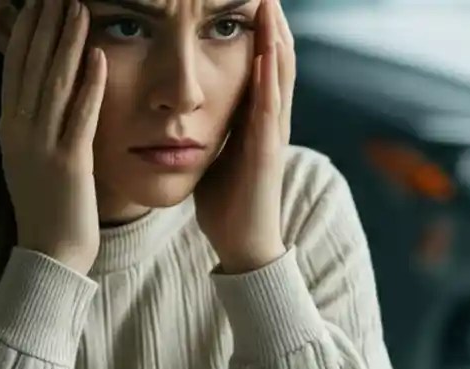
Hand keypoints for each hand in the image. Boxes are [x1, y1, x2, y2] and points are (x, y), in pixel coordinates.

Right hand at [0, 0, 107, 275]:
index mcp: (10, 128)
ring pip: (54, 83)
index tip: (38, 3)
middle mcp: (19, 131)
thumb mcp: (34, 160)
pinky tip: (99, 57)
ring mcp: (41, 146)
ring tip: (78, 8)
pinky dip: (89, 85)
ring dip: (68, 43)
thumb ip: (38, 126)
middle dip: (45, 25)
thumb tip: (44, 95)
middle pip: (31, 66)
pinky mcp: (69, 164)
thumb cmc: (51, 209)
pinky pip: (80, 116)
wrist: (51, 255)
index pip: (16, 68)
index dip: (27, 31)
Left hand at [195, 0, 296, 274]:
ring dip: (276, 36)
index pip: (262, 61)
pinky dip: (269, 75)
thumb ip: (211, 126)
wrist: (242, 243)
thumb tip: (188, 106)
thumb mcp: (215, 152)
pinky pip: (270, 105)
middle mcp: (271, 119)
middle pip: (278, 57)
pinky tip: (265, 49)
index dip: (258, 28)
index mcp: (256, 117)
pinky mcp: (265, 150)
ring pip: (280, 73)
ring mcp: (272, 133)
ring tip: (270, 3)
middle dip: (273, 21)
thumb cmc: (226, 202)